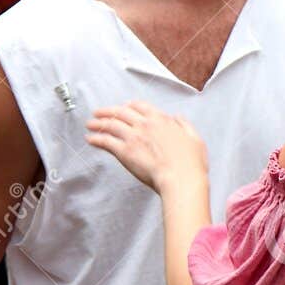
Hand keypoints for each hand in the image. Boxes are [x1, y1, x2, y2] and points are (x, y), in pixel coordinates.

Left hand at [85, 101, 207, 192]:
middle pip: (121, 112)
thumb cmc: (190, 163)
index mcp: (161, 119)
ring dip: (98, 123)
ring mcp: (133, 137)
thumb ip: (184, 125)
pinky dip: (96, 139)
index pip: (139, 106)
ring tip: (90, 124)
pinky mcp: (124, 152)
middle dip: (108, 111)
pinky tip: (91, 139)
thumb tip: (177, 117)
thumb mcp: (194, 138)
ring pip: (110, 124)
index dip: (129, 105)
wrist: (181, 179)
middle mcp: (145, 124)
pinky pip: (106, 141)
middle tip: (99, 113)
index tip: (123, 107)